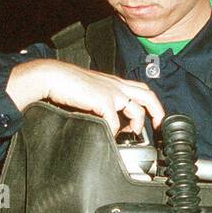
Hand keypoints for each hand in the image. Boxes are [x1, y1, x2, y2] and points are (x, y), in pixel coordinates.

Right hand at [6, 59, 163, 136]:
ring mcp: (112, 92)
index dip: (150, 104)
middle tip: (158, 127)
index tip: (151, 120)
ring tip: (133, 135)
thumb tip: (107, 121)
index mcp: (115, 83)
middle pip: (148, 95)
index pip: (140, 90)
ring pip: (138, 108)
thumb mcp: (91, 92)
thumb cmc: (67, 85)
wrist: (53, 76)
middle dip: (157, 112)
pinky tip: (109, 136)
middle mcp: (117, 85)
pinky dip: (114, 132)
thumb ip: (102, 103)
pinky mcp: (103, 100)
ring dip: (138, 125)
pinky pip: (116, 121)